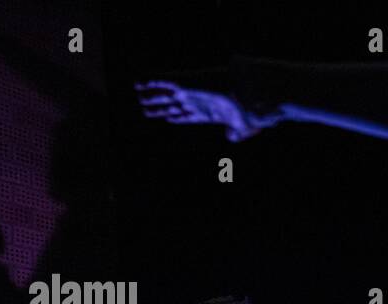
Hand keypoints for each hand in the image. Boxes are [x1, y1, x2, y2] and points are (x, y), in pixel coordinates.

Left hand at [136, 80, 261, 142]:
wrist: (249, 97)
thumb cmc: (251, 114)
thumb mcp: (245, 129)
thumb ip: (236, 134)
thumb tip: (231, 138)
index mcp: (209, 111)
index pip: (189, 114)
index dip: (176, 116)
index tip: (167, 118)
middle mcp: (197, 100)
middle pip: (173, 103)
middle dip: (160, 105)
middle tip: (145, 106)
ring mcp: (190, 91)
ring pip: (165, 93)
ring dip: (151, 94)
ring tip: (137, 93)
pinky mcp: (185, 83)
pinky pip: (162, 81)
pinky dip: (150, 81)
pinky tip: (138, 83)